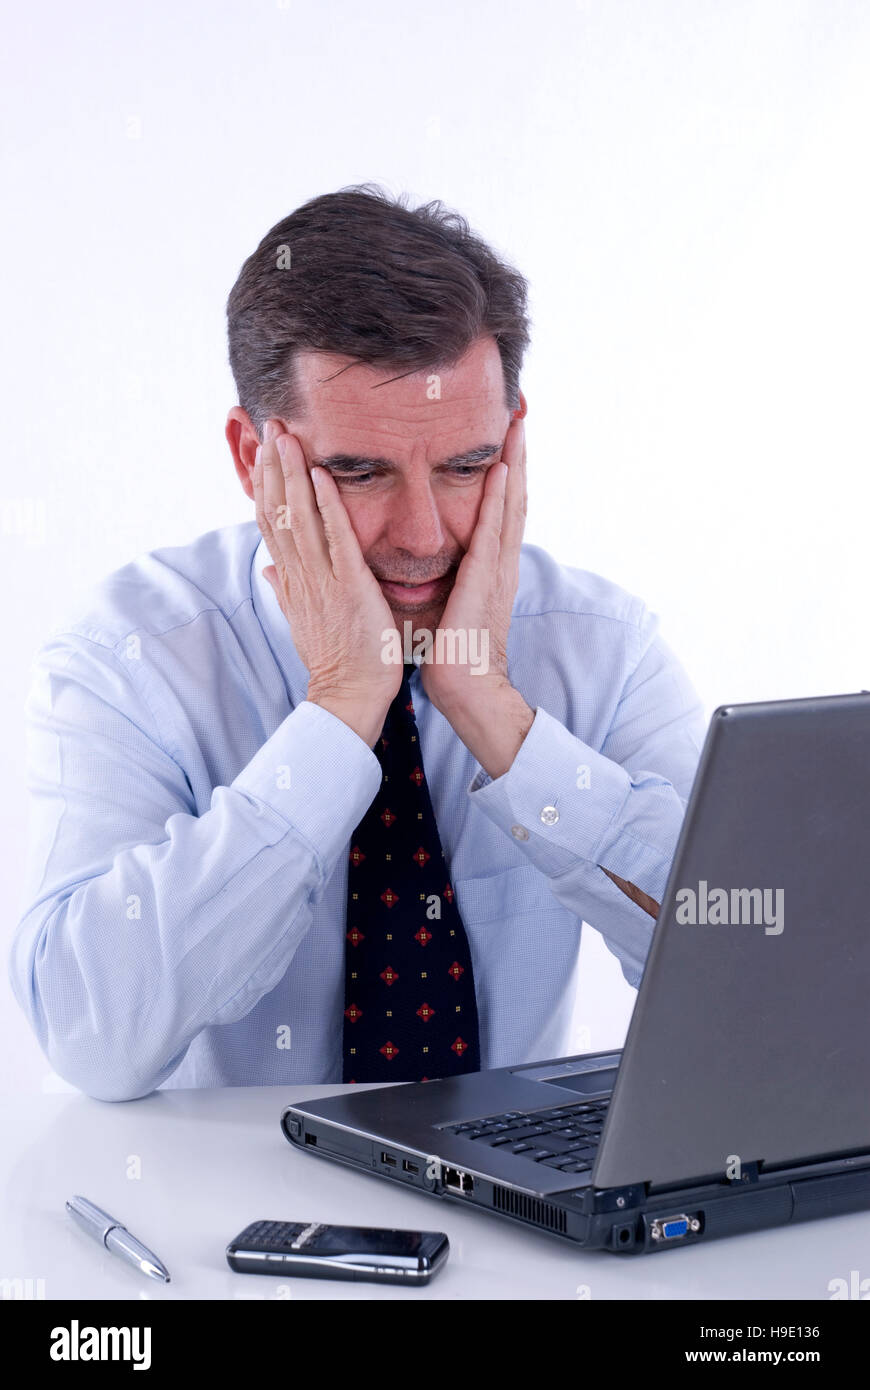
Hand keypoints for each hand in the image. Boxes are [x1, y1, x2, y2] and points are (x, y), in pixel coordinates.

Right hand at [253, 420, 401, 741]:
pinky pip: (334, 540)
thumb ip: (285, 589)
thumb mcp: (304, 620)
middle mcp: (299, 575)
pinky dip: (326, 506)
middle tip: (269, 425)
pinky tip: (320, 475)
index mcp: (291, 580)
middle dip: (271, 467)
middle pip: (276, 511)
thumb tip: (268, 569)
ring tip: (286, 436)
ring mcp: (322, 580)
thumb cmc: (337, 658)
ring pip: (298, 518)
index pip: (270, 522)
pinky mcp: (348, 587)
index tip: (262, 449)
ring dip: (290, 475)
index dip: (263, 483)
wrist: (350, 694)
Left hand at [419, 415, 526, 713]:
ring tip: (518, 426)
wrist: (465, 689)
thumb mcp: (443, 604)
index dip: (504, 473)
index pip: (499, 510)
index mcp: (488, 568)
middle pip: (513, 498)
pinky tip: (502, 470)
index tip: (502, 438)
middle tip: (519, 414)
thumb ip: (438, 576)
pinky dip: (501, 499)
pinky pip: (494, 532)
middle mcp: (500, 563)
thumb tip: (416, 558)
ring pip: (511, 506)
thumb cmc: (449, 654)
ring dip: (516, 464)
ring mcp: (497, 571)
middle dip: (517, 456)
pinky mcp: (486, 581)